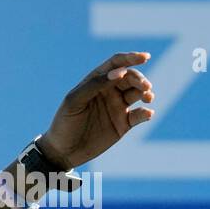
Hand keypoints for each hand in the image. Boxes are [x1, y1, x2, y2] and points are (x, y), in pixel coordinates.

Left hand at [37, 52, 154, 169]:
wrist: (62, 151)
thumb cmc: (64, 123)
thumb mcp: (74, 101)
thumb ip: (94, 85)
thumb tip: (119, 71)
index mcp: (96, 82)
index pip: (116, 64)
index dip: (131, 58)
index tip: (145, 57)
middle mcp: (109, 91)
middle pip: (130, 77)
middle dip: (140, 79)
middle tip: (144, 87)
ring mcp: (117, 107)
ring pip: (138, 93)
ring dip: (146, 92)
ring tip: (147, 97)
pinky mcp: (123, 124)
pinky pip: (140, 115)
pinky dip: (146, 113)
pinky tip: (147, 113)